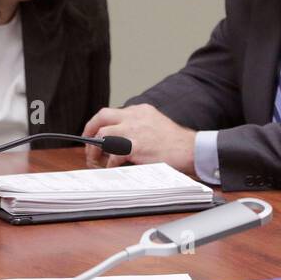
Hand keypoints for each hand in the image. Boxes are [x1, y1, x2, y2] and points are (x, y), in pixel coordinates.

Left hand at [82, 104, 196, 174]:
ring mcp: (134, 130)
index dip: (99, 125)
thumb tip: (118, 140)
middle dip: (89, 131)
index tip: (94, 135)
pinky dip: (109, 164)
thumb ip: (138, 127)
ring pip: (102, 134)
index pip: (112, 112)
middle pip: (101, 116)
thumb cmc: (176, 143)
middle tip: (89, 145)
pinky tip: (112, 169)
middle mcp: (135, 116)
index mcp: (141, 110)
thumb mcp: (155, 125)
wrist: (191, 149)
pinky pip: (112, 154)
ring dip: (95, 150)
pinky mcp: (136, 146)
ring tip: (96, 161)